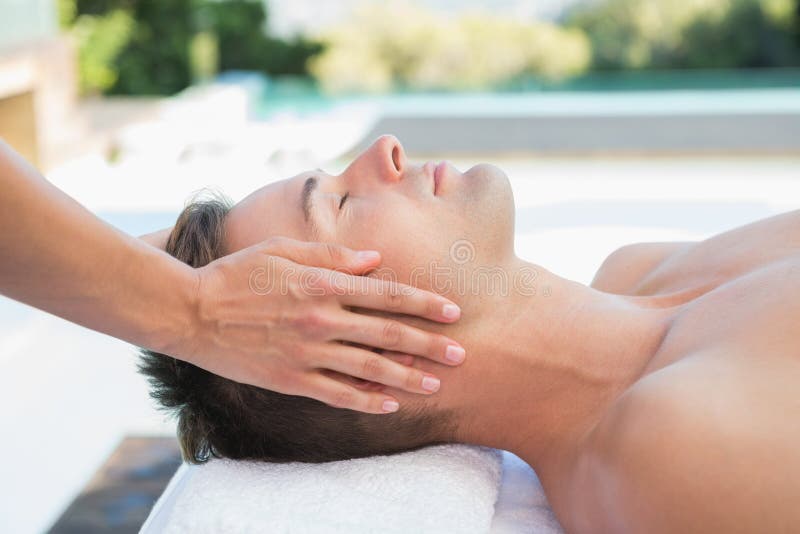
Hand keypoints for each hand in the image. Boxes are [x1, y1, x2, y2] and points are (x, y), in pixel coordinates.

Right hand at [176, 237, 464, 413]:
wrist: (191, 312)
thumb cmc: (237, 273)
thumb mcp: (282, 249)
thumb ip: (332, 255)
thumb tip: (375, 260)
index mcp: (322, 285)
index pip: (386, 294)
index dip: (424, 302)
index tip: (453, 311)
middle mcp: (320, 320)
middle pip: (387, 334)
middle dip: (428, 345)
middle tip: (461, 354)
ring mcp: (306, 353)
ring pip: (368, 369)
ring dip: (407, 378)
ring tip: (436, 384)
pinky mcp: (291, 379)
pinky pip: (337, 393)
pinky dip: (366, 400)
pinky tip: (390, 405)